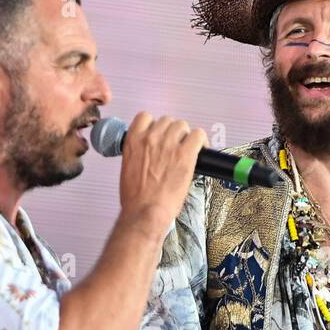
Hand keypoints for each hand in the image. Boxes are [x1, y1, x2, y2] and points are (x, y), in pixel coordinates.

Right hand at [118, 114, 204, 229]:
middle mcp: (150, 137)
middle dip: (173, 133)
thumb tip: (148, 154)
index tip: (160, 135)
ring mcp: (168, 144)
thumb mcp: (128, 168)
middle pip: (167, 121)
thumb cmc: (135, 198)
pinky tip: (200, 151)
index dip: (155, 125)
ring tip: (189, 149)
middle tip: (177, 146)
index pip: (145, 117)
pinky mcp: (185, 154)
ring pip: (183, 125)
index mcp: (133, 140)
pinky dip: (201, 141)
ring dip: (186, 136)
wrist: (145, 211)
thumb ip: (138, 154)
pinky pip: (198, 135)